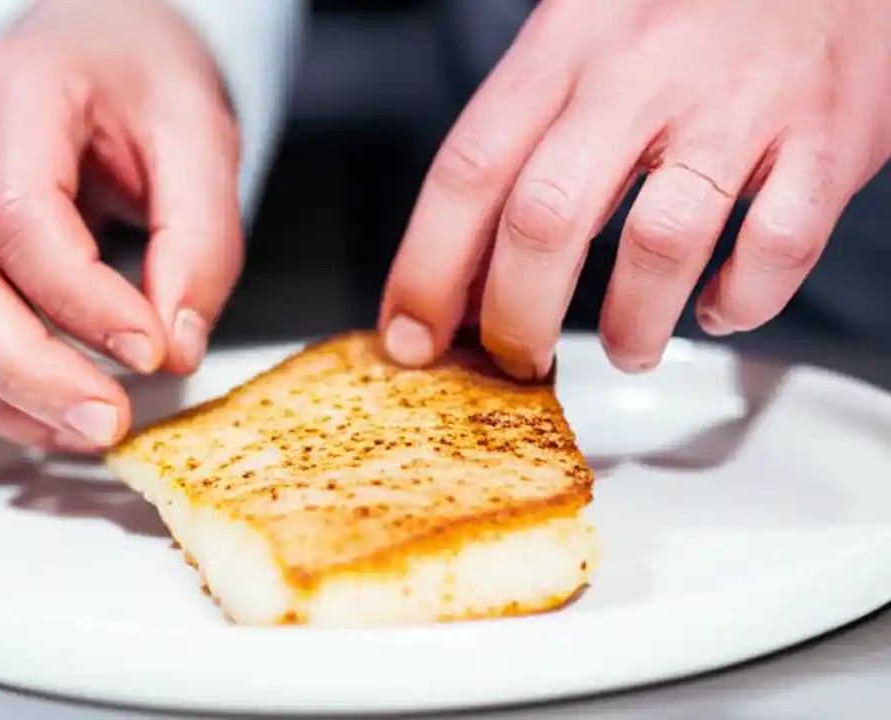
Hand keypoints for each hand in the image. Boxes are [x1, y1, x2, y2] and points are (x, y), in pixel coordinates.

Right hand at [0, 0, 241, 449]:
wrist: (90, 46)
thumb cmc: (136, 77)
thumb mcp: (198, 132)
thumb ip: (200, 237)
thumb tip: (177, 343)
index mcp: (9, 94)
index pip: (20, 218)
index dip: (84, 302)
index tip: (152, 350)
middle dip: (29, 372)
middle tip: (107, 421)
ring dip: (1, 397)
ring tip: (84, 428)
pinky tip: (44, 413)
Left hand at [380, 0, 890, 377]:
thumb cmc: (689, 7)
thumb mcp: (581, 40)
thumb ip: (521, 144)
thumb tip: (459, 273)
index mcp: (565, 47)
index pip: (467, 171)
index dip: (426, 270)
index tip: (411, 336)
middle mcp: (641, 73)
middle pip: (545, 219)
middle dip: (516, 316)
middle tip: (516, 359)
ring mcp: (736, 105)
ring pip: (658, 243)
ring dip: (630, 324)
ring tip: (625, 348)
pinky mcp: (825, 137)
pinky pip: (777, 243)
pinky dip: (742, 300)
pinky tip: (718, 306)